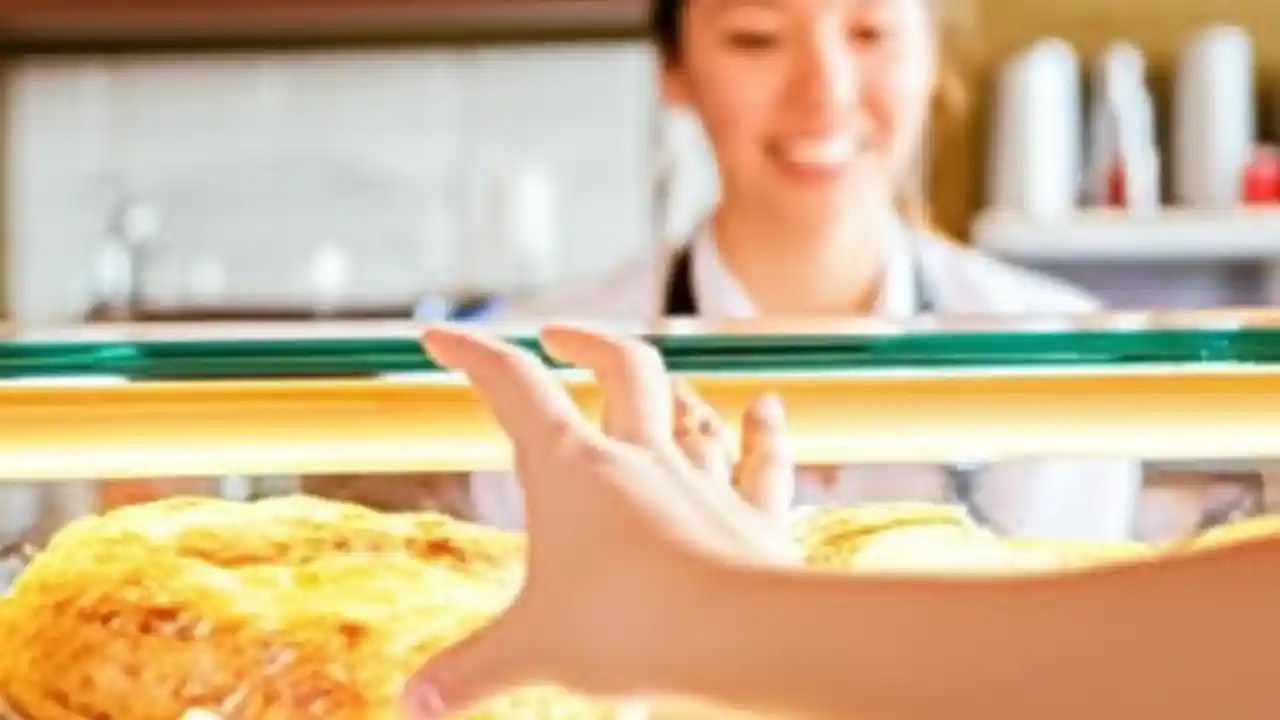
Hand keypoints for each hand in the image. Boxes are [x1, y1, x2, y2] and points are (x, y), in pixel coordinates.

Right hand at [402, 325, 795, 717]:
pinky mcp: (755, 514)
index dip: (473, 354)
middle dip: (584, 343)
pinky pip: (763, 458)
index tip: (442, 336)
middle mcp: (639, 458)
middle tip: (558, 337)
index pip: (513, 387)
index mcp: (571, 472)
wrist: (735, 637)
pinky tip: (767, 405)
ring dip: (669, 387)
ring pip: (688, 408)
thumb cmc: (626, 633)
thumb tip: (413, 706)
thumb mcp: (531, 653)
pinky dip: (765, 429)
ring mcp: (703, 479)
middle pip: (619, 368)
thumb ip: (469, 674)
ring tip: (655, 381)